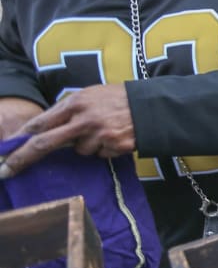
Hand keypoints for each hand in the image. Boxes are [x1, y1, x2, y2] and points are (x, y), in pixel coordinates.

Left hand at [0, 85, 134, 178]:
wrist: (152, 106)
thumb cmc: (117, 100)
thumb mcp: (90, 96)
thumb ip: (67, 111)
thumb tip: (41, 129)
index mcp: (75, 103)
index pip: (40, 123)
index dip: (19, 138)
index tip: (4, 151)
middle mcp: (84, 119)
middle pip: (45, 143)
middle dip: (22, 158)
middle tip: (5, 171)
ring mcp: (99, 134)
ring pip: (79, 151)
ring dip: (87, 146)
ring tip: (104, 131)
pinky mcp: (113, 146)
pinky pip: (99, 154)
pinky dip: (104, 149)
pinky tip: (115, 137)